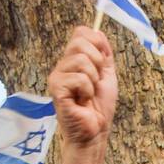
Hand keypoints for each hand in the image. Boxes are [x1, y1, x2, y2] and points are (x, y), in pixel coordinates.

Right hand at [48, 26, 117, 148]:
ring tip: (88, 94)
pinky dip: (87, 90)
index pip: (81, 32)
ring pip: (81, 60)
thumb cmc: (99, 107)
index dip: (96, 42)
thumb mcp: (107, 74)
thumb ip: (103, 53)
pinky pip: (79, 78)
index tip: (102, 62)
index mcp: (73, 60)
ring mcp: (57, 76)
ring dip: (93, 80)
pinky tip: (82, 101)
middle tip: (95, 82)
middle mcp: (62, 65)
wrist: (95, 131)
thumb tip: (98, 32)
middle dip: (97, 61)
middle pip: (80, 41)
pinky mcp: (56, 89)